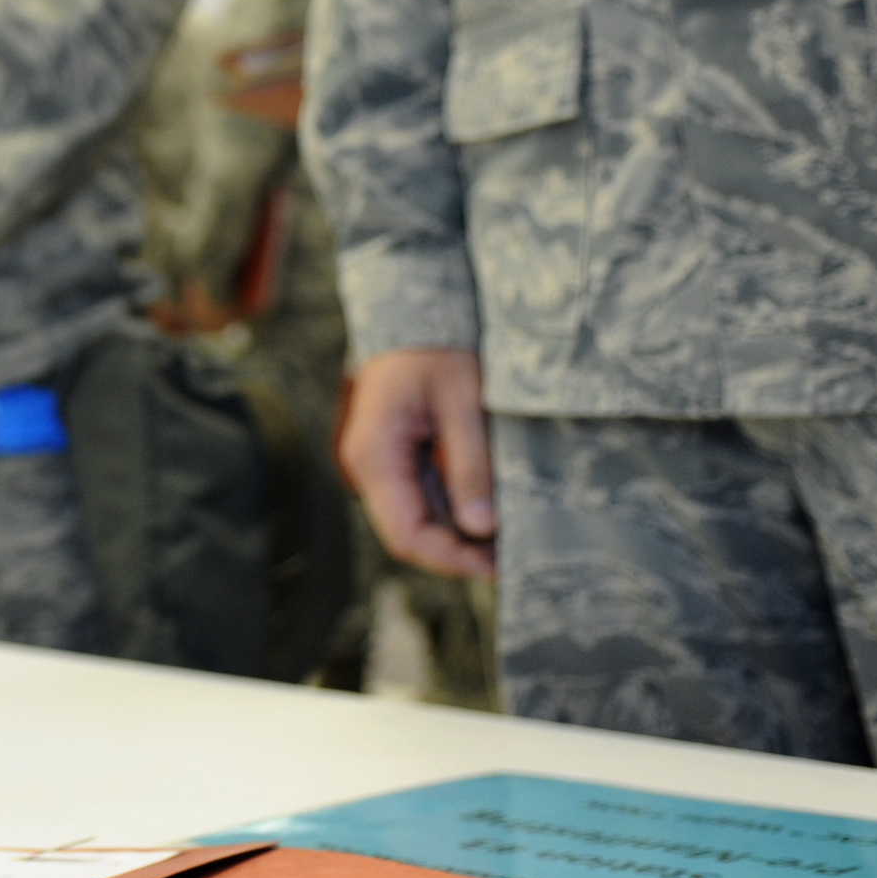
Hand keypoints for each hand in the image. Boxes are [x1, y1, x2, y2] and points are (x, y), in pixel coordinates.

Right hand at [339, 349, 496, 578]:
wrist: (412, 311)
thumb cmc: (436, 347)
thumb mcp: (463, 402)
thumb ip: (469, 466)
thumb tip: (481, 527)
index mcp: (376, 455)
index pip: (406, 534)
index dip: (450, 560)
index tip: (495, 566)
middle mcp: (367, 466)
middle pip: (409, 533)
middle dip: (458, 551)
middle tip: (509, 556)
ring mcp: (378, 463)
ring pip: (415, 519)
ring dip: (457, 533)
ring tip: (504, 536)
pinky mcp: (393, 458)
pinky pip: (420, 497)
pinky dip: (452, 509)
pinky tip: (486, 508)